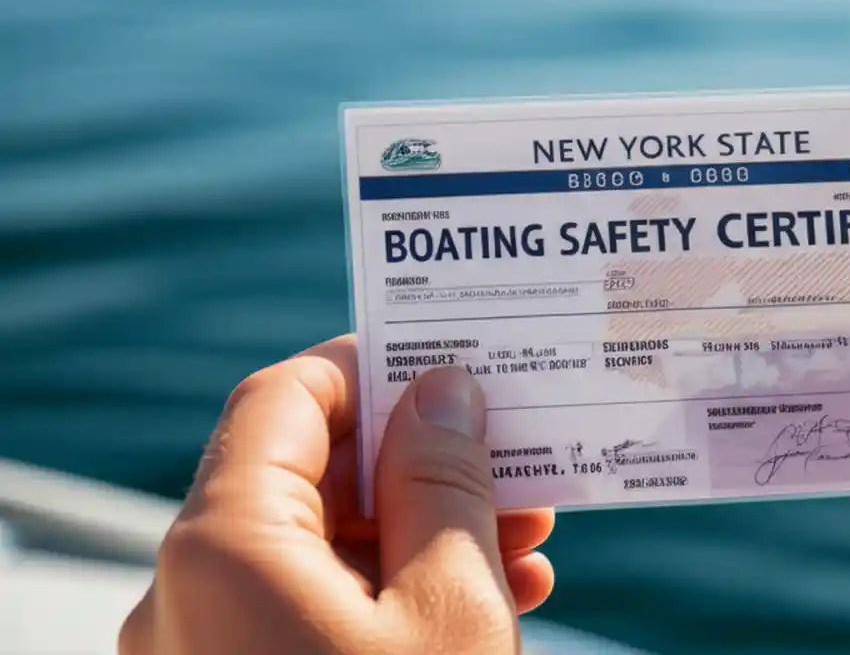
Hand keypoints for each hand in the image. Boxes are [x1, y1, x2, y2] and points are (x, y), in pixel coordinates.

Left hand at [119, 335, 554, 654]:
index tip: (451, 360)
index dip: (372, 366)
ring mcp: (210, 647)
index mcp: (222, 549)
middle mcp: (189, 594)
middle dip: (420, 457)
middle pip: (307, 474)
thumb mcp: (449, 609)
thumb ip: (444, 483)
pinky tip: (491, 589)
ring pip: (320, 548)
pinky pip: (315, 609)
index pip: (284, 398)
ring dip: (424, 528)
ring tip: (523, 527)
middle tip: (509, 448)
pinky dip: (396, 592)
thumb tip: (443, 391)